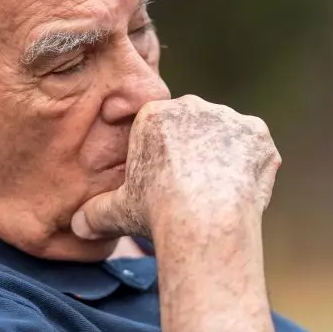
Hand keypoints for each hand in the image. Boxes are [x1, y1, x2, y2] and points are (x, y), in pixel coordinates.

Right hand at [71, 94, 280, 239]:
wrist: (203, 218)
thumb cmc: (156, 211)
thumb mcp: (118, 211)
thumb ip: (96, 213)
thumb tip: (76, 226)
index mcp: (154, 115)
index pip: (162, 128)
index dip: (165, 157)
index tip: (168, 182)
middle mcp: (191, 106)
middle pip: (194, 125)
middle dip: (194, 150)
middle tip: (194, 188)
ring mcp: (226, 116)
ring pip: (225, 135)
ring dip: (224, 156)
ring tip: (218, 193)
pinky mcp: (256, 131)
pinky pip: (254, 146)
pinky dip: (251, 165)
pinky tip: (240, 189)